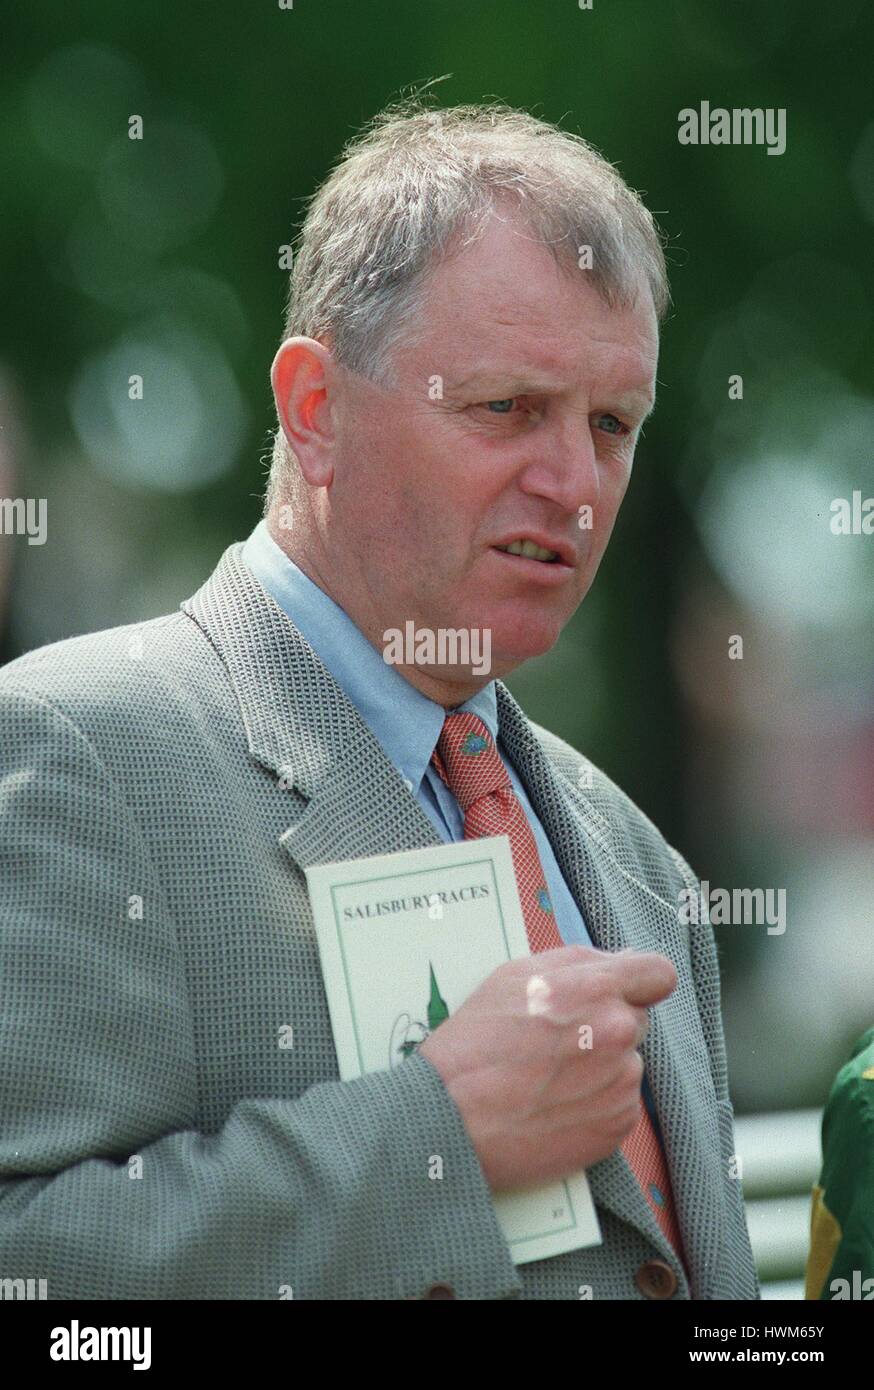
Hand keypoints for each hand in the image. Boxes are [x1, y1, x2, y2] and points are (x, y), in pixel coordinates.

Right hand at [418, 943, 676, 1191]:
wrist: (451, 1118)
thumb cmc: (475, 1041)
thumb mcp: (515, 977)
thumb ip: (578, 963)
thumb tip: (626, 963)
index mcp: (596, 987)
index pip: (658, 974)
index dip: (641, 983)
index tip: (626, 994)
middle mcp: (618, 1030)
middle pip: (637, 1020)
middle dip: (608, 1026)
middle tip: (561, 1044)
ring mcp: (622, 1081)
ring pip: (628, 1064)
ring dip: (602, 1068)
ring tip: (550, 1080)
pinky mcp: (618, 1124)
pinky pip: (620, 1104)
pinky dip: (597, 1105)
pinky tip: (556, 1107)